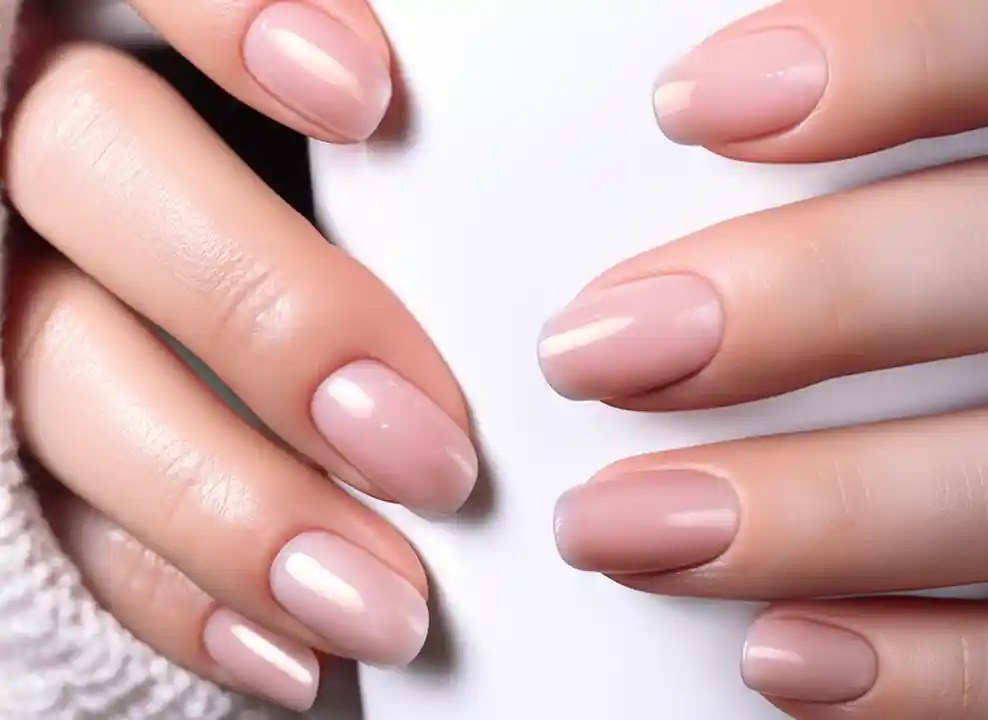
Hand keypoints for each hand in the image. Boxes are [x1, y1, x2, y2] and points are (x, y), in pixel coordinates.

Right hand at [4, 1, 475, 710]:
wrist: (231, 291)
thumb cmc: (345, 161)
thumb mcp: (328, 109)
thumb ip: (367, 98)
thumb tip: (452, 99)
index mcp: (103, 26)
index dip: (224, 15)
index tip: (365, 96)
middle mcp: (26, 142)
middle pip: (89, 175)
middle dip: (264, 314)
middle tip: (428, 445)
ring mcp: (6, 291)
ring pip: (58, 378)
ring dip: (231, 502)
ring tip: (384, 601)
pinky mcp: (14, 437)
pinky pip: (58, 518)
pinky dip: (179, 590)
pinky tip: (292, 649)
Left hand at [542, 1, 987, 716]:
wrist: (963, 517)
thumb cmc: (862, 321)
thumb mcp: (865, 202)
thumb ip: (789, 160)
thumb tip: (631, 94)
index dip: (911, 49)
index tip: (685, 106)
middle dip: (821, 295)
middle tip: (593, 351)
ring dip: (831, 506)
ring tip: (620, 527)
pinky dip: (933, 668)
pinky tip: (773, 657)